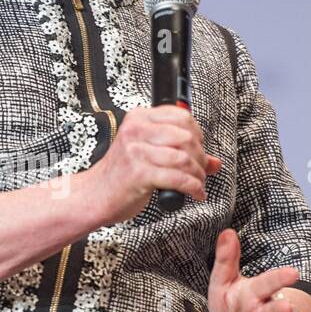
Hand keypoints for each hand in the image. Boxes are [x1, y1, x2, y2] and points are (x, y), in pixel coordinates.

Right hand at [86, 105, 222, 224]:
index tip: (200, 149)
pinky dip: (192, 188)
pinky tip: (194, 193)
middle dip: (200, 156)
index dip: (198, 134)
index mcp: (138, 118)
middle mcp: (136, 131)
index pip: (181, 116)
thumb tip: (214, 161)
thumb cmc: (121, 175)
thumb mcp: (148, 154)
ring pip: (184, 158)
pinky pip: (177, 178)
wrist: (95, 195)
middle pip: (186, 136)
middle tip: (201, 170)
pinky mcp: (139, 174)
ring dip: (198, 174)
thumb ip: (180, 153)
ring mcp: (136, 152)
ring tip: (197, 183)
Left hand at [206, 228, 299, 311]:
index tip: (293, 273)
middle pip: (275, 311)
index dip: (280, 278)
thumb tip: (226, 232)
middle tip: (287, 308)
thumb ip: (226, 259)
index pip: (268, 282)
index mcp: (255, 293)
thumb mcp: (223, 281)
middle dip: (281, 310)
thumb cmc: (230, 304)